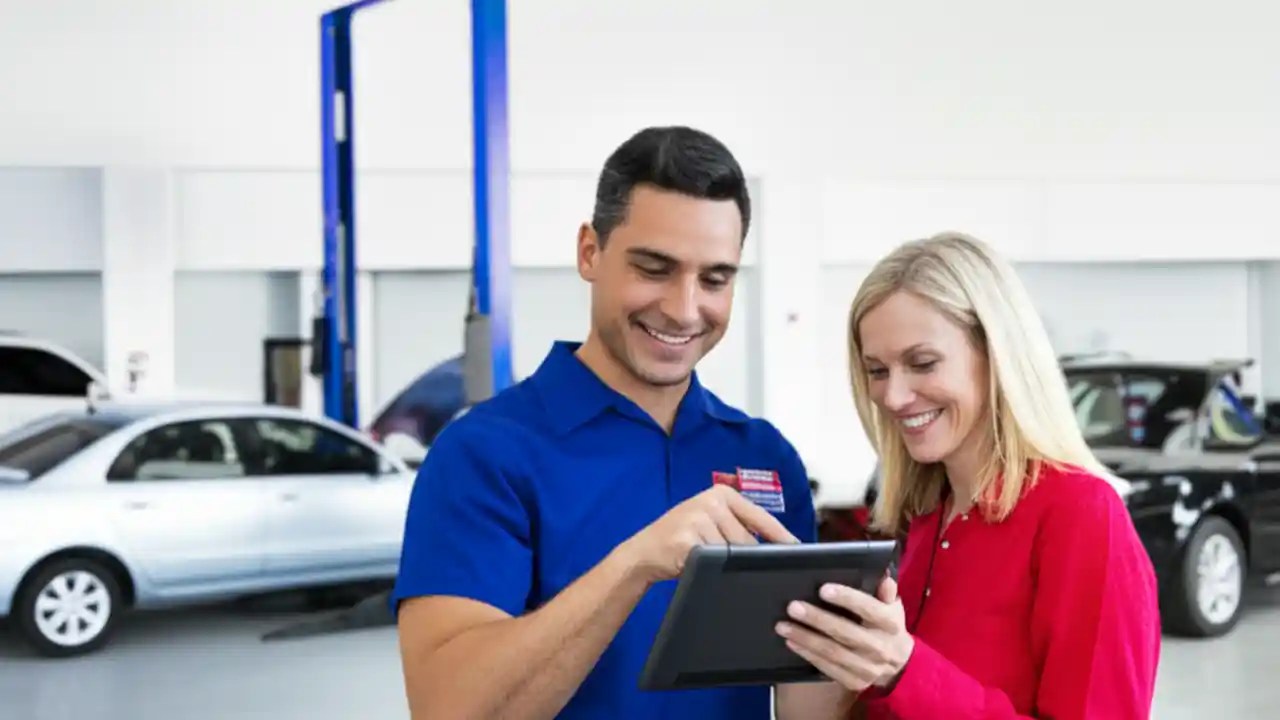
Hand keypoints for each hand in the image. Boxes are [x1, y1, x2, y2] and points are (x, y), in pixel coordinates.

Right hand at [616, 484, 799, 583]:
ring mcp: (698, 518)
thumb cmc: (683, 540)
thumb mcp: (710, 522)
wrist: (643, 553)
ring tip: (711, 566)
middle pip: (748, 540)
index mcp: (721, 493)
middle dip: (750, 559)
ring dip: (727, 566)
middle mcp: (711, 501)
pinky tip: (698, 568)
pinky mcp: (688, 538)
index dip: (781, 536)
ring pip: (733, 553)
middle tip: (745, 570)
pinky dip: (711, 570)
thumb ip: (738, 526)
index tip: (797, 550)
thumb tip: (778, 546)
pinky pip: (713, 562)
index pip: (761, 517)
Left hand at [775, 576, 914, 692]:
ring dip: (805, 638)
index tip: (824, 589)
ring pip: (832, 652)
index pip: (869, 608)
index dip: (847, 598)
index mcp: (890, 623)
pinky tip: (792, 642)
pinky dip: (808, 655)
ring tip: (783, 626)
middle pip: (845, 632)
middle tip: (793, 607)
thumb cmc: (887, 626)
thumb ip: (886, 591)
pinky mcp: (854, 682)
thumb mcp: (892, 606)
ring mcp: (867, 668)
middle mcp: (880, 647)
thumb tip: (883, 577)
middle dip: (817, 619)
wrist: (898, 665)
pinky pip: (827, 668)